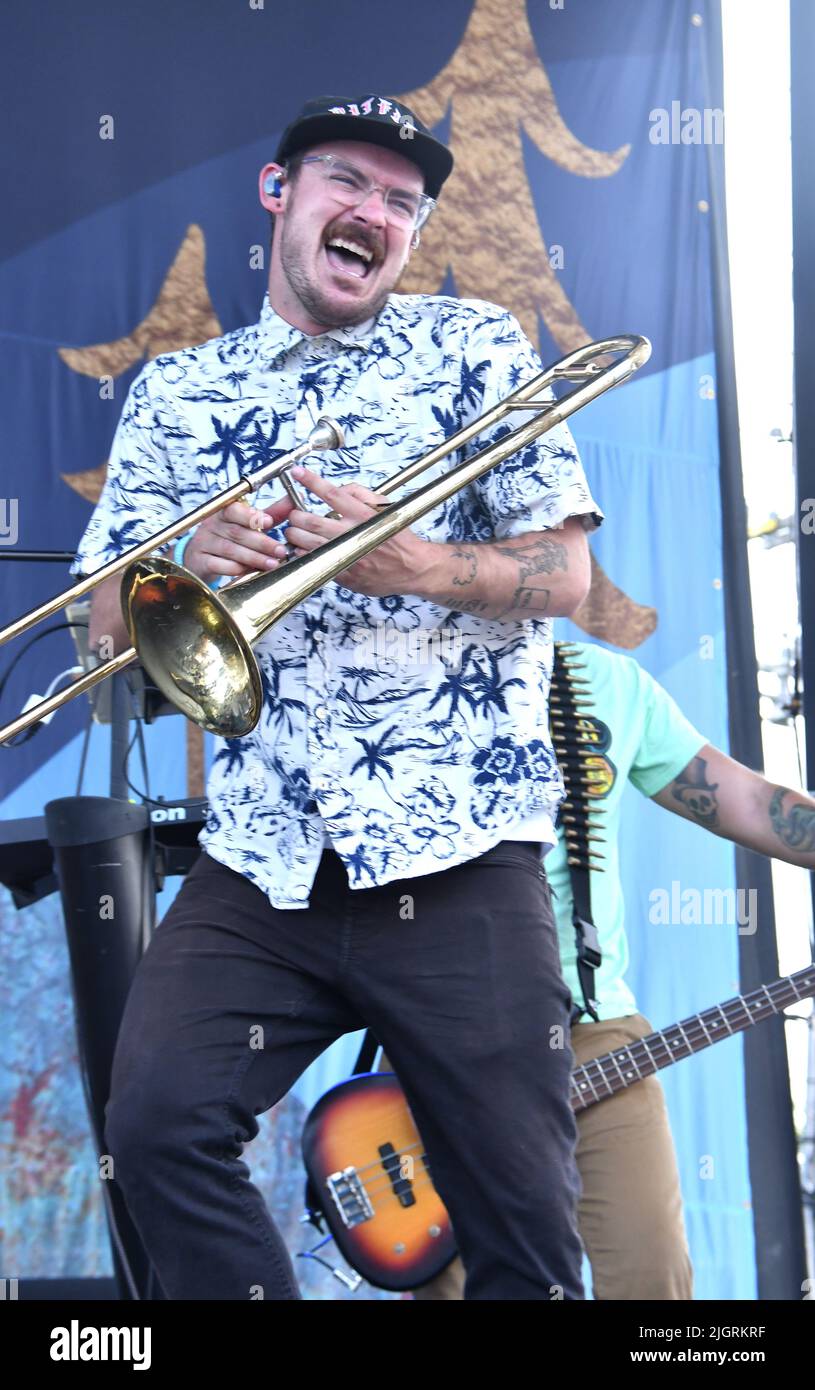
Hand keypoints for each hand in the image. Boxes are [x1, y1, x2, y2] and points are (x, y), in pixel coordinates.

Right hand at [184, 496, 293, 582]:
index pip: (234, 510)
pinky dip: (235, 569)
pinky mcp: (200, 561)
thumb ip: (270, 513)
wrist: (197, 558)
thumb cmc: (227, 538)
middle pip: (237, 532)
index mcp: (223, 512)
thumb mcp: (246, 524)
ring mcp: (204, 544)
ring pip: (230, 550)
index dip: (251, 516)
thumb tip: (294, 501)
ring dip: (253, 557)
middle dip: (261, 542)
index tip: (270, 522)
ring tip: (273, 564)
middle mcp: (211, 526)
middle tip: (280, 551)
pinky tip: (250, 572)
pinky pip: (218, 565)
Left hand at [283, 465, 433, 596]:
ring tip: (296, 530)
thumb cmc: (397, 536)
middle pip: (310, 521)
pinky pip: (313, 562)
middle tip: (294, 513)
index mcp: (362, 515)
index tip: (297, 472)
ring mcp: (345, 555)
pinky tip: (304, 548)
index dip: (311, 481)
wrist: (412, 568)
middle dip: (295, 515)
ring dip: (294, 535)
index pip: (331, 493)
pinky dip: (303, 553)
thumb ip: (360, 493)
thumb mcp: (385, 506)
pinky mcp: (342, 574)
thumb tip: (338, 487)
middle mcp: (352, 534)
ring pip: (306, 543)